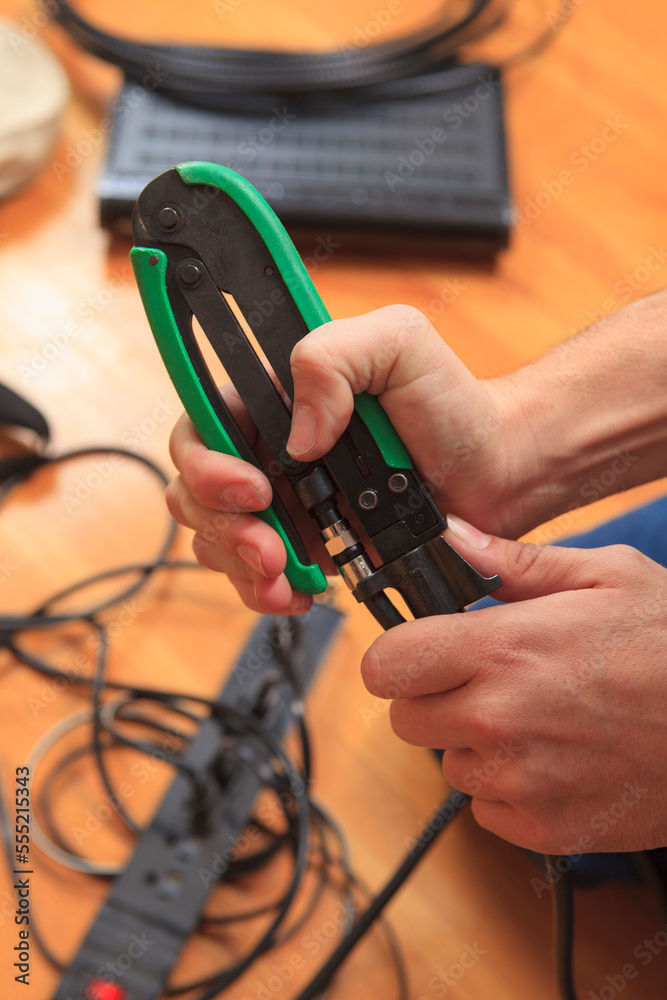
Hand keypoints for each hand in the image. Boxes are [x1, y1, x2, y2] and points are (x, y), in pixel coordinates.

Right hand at [167, 305, 538, 612]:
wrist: (493, 473)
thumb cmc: (451, 403)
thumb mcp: (397, 343)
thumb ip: (333, 357)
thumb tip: (296, 434)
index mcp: (275, 398)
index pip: (202, 425)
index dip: (205, 463)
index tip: (252, 489)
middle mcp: (269, 448)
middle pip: (194, 491)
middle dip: (222, 525)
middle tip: (271, 546)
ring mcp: (284, 501)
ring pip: (216, 539)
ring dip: (240, 565)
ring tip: (286, 577)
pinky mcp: (305, 544)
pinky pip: (256, 575)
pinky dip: (267, 590)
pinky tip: (298, 591)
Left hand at [361, 514, 666, 852]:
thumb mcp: (606, 575)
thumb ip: (515, 563)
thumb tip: (453, 538)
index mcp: (501, 650)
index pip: (385, 665)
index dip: (397, 656)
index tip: (417, 652)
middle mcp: (498, 719)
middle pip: (405, 718)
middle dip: (434, 697)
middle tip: (485, 681)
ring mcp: (518, 781)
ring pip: (448, 764)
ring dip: (475, 743)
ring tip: (537, 718)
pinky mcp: (542, 828)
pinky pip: (485, 808)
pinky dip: (507, 787)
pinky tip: (554, 758)